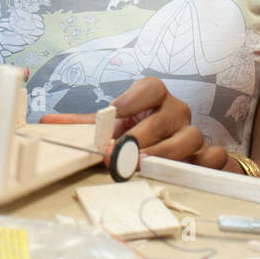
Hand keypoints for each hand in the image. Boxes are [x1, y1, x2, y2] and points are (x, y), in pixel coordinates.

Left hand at [42, 77, 230, 169]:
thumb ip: (83, 125)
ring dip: (164, 152)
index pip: (150, 86)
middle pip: (164, 118)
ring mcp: (194, 131)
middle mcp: (177, 111)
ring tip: (142, 164)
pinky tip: (180, 172)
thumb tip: (46, 123)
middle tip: (119, 152)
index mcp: (154, 97)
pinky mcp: (208, 154)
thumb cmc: (140, 132)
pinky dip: (199, 164)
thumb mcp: (113, 127)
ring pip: (188, 137)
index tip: (112, 115)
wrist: (178, 151)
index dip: (132, 99)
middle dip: (139, 136)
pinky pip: (212, 156)